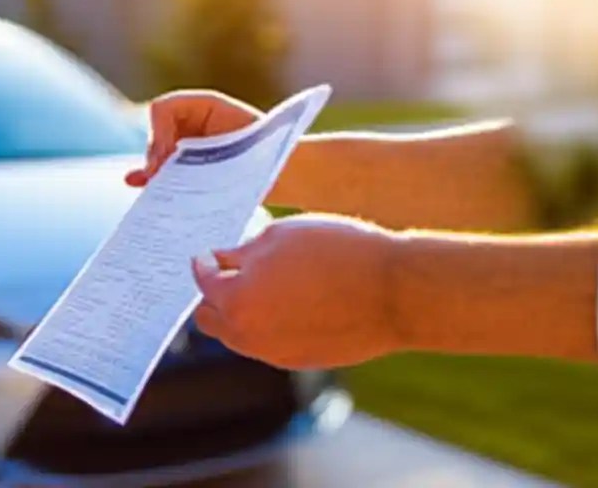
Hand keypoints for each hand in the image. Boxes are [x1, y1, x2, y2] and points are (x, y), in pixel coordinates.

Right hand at [125, 90, 263, 186]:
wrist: (285, 171)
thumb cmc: (266, 149)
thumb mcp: (236, 137)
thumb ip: (199, 144)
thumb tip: (162, 163)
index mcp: (201, 105)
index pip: (161, 109)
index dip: (157, 132)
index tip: (166, 156)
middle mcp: (189, 121)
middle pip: (155, 133)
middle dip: (154, 155)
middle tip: (159, 177)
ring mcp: (186, 144)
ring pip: (156, 154)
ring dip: (151, 169)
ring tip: (151, 185)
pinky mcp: (187, 167)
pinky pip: (160, 169)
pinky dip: (148, 175)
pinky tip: (135, 181)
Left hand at [192, 214, 402, 369]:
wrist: (393, 291)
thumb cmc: (337, 253)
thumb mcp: (279, 236)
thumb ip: (241, 253)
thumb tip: (222, 260)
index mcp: (236, 300)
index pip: (203, 282)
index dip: (206, 262)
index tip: (211, 255)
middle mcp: (248, 334)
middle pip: (210, 318)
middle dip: (214, 295)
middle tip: (228, 273)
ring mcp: (273, 353)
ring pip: (238, 335)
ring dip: (239, 313)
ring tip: (260, 287)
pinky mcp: (298, 360)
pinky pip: (266, 344)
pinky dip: (266, 326)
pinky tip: (287, 305)